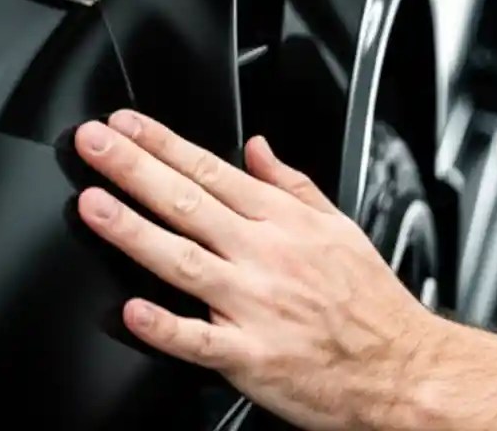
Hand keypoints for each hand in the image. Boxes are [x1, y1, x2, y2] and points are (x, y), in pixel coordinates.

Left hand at [73, 109, 447, 429]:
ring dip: (133, 230)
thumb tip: (257, 148)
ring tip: (94, 205)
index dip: (161, 143)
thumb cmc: (370, 303)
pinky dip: (165, 326)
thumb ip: (291, 185)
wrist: (403, 371)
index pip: (210, 170)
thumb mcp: (339, 226)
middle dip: (133, 168)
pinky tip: (132, 310)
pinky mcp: (250, 356)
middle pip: (186, 202)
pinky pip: (199, 340)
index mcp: (283, 222)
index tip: (124, 124)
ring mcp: (255, 305)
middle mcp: (264, 256)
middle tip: (93, 143)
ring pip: (183, 259)